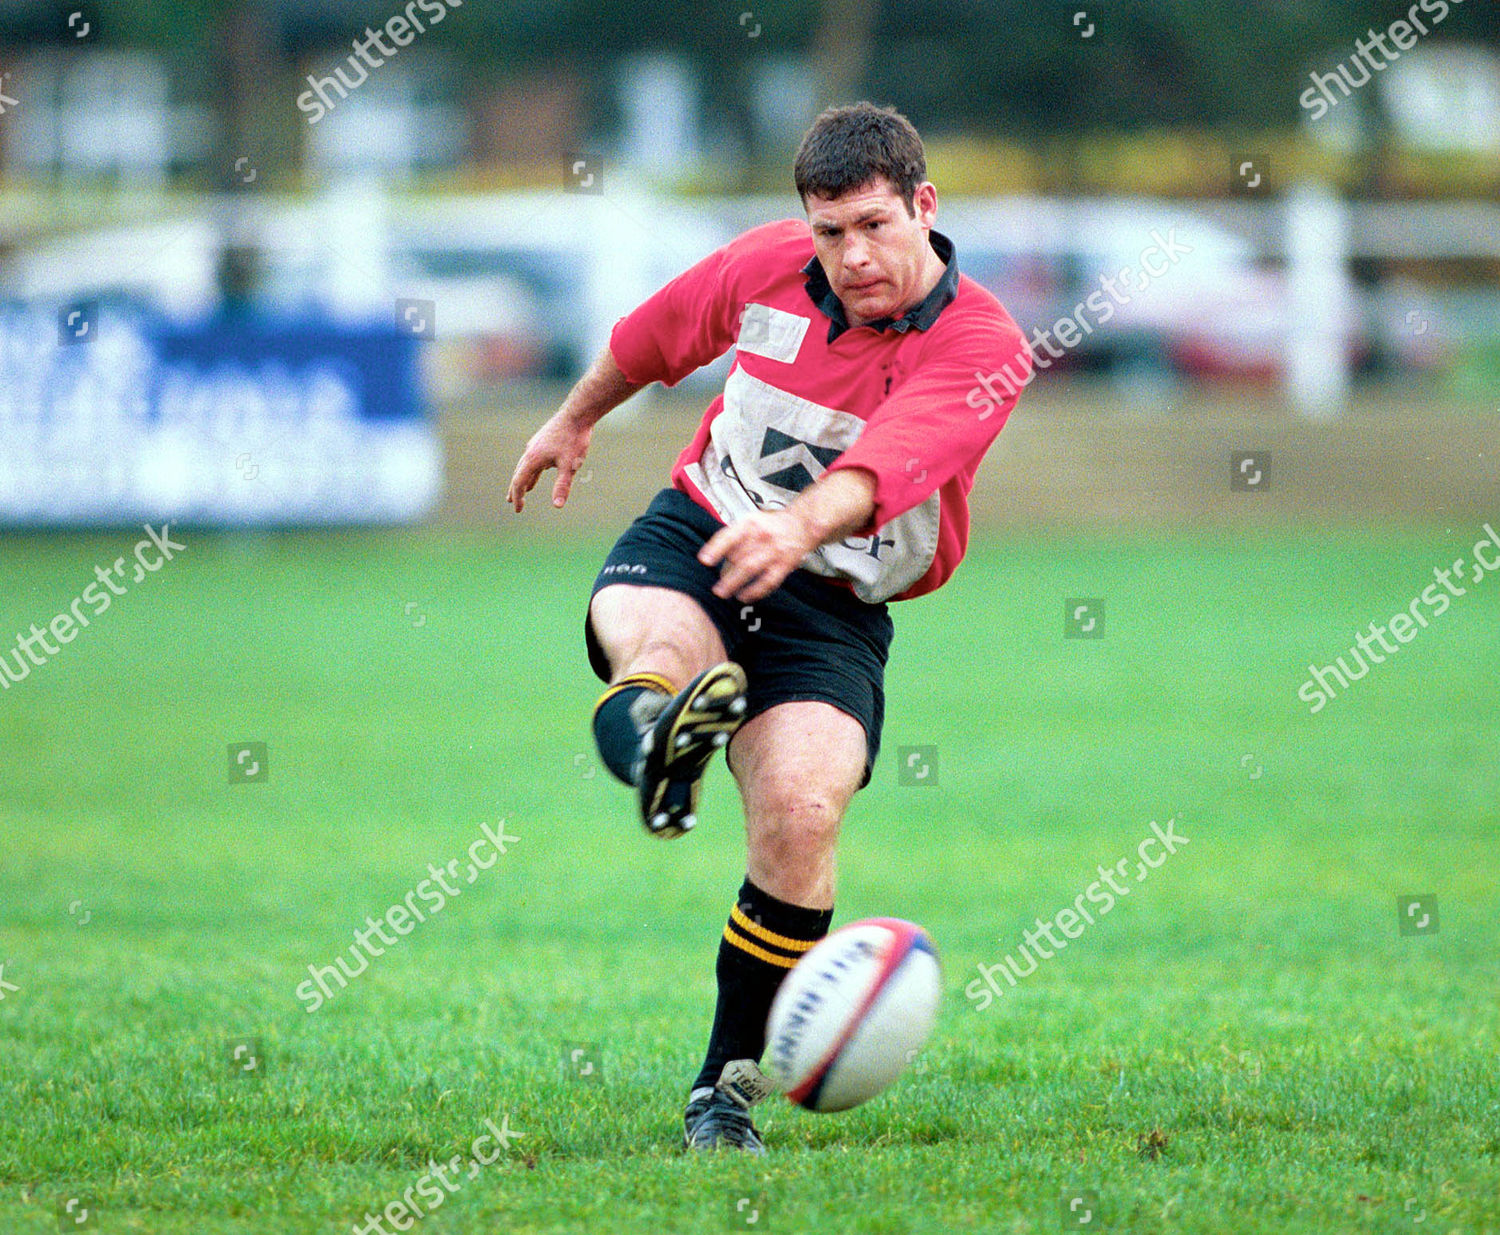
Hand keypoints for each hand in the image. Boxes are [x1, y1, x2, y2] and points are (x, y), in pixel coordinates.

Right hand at [506, 409, 593, 511]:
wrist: (578, 414)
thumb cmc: (574, 439)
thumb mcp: (570, 466)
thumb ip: (562, 486)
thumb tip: (557, 506)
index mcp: (533, 458)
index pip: (519, 482)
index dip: (517, 497)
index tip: (518, 510)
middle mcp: (530, 451)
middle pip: (518, 474)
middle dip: (515, 489)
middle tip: (512, 502)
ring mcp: (536, 445)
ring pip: (526, 465)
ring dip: (523, 479)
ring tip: (524, 490)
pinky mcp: (544, 440)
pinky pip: (534, 459)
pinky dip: (533, 469)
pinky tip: (538, 472)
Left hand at [697, 508, 816, 602]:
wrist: (803, 524)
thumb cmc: (773, 525)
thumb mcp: (752, 520)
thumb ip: (735, 535)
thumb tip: (714, 554)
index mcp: (750, 523)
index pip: (729, 535)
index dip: (715, 549)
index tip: (704, 560)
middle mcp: (761, 536)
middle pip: (737, 556)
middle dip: (724, 572)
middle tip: (716, 584)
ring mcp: (774, 551)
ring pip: (749, 569)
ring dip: (734, 583)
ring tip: (723, 592)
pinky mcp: (784, 565)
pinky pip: (767, 581)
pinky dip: (754, 591)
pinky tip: (745, 596)